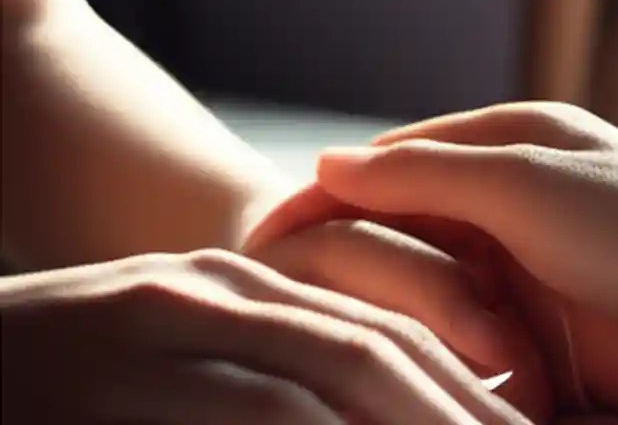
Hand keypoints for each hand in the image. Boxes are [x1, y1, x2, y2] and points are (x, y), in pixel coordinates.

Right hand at [0, 248, 531, 423]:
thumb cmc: (70, 384)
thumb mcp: (190, 369)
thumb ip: (278, 386)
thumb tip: (363, 412)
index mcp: (256, 288)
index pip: (387, 329)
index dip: (464, 385)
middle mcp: (228, 288)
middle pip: (379, 345)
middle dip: (463, 406)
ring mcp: (176, 318)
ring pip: (331, 367)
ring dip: (418, 416)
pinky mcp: (124, 365)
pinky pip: (258, 406)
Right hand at [248, 102, 617, 422]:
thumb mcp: (526, 187)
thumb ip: (425, 176)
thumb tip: (327, 164)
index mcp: (518, 138)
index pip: (395, 158)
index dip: (326, 194)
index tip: (258, 237)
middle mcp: (523, 191)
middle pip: (409, 216)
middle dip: (348, 248)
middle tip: (271, 292)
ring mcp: (536, 259)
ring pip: (433, 273)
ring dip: (388, 297)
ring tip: (319, 329)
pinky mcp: (551, 321)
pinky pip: (469, 323)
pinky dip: (431, 337)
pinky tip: (393, 358)